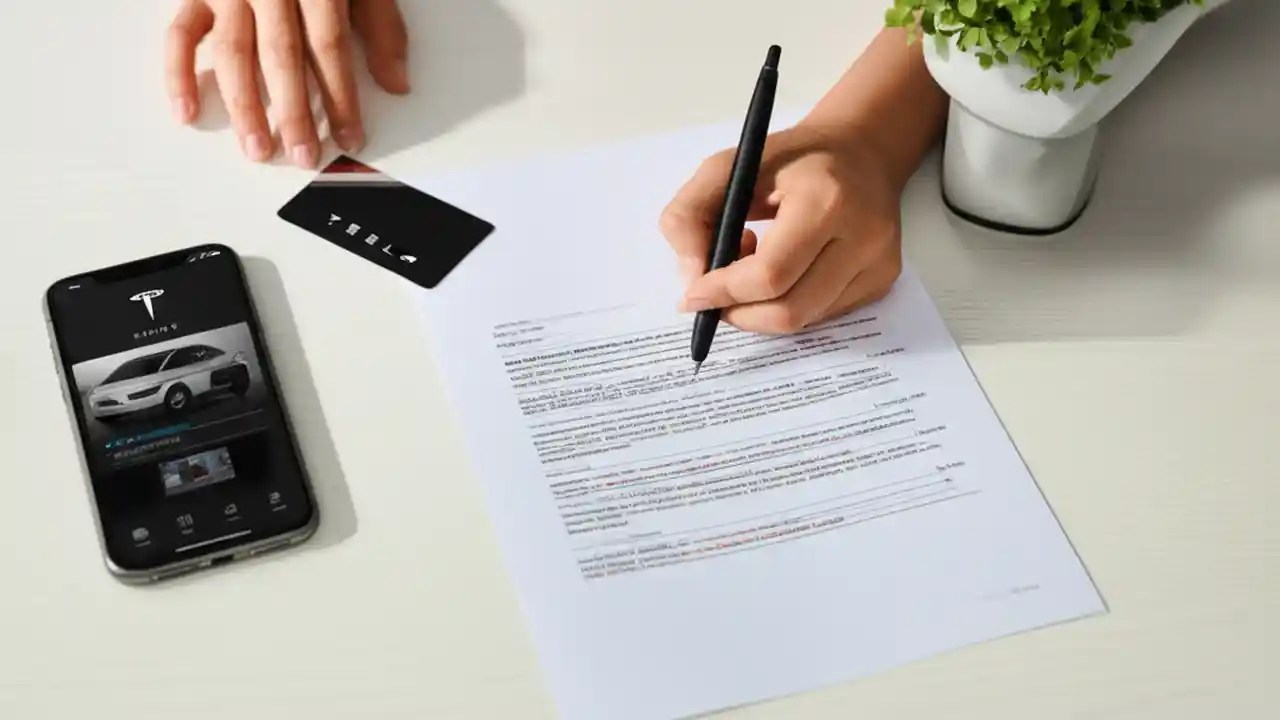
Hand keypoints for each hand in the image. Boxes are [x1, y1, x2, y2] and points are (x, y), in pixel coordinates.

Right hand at [166, 0, 409, 166]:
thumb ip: (383, 27)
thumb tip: (397, 84)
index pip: (329, 46)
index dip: (341, 96)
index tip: (350, 138)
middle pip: (281, 55)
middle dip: (294, 111)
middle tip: (302, 154)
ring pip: (233, 52)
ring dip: (244, 105)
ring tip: (257, 148)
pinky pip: (180, 35)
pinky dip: (178, 74)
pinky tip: (186, 112)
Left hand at [659, 124, 903, 333]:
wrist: (862, 150)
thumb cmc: (790, 159)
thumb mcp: (728, 166)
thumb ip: (689, 215)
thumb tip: (691, 280)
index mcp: (825, 198)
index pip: (770, 273)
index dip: (724, 292)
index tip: (692, 295)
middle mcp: (863, 235)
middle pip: (788, 310)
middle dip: (738, 312)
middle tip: (713, 295)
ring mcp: (878, 263)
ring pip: (803, 321)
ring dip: (760, 309)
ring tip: (750, 269)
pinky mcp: (883, 280)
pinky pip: (821, 316)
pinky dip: (787, 305)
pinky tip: (782, 273)